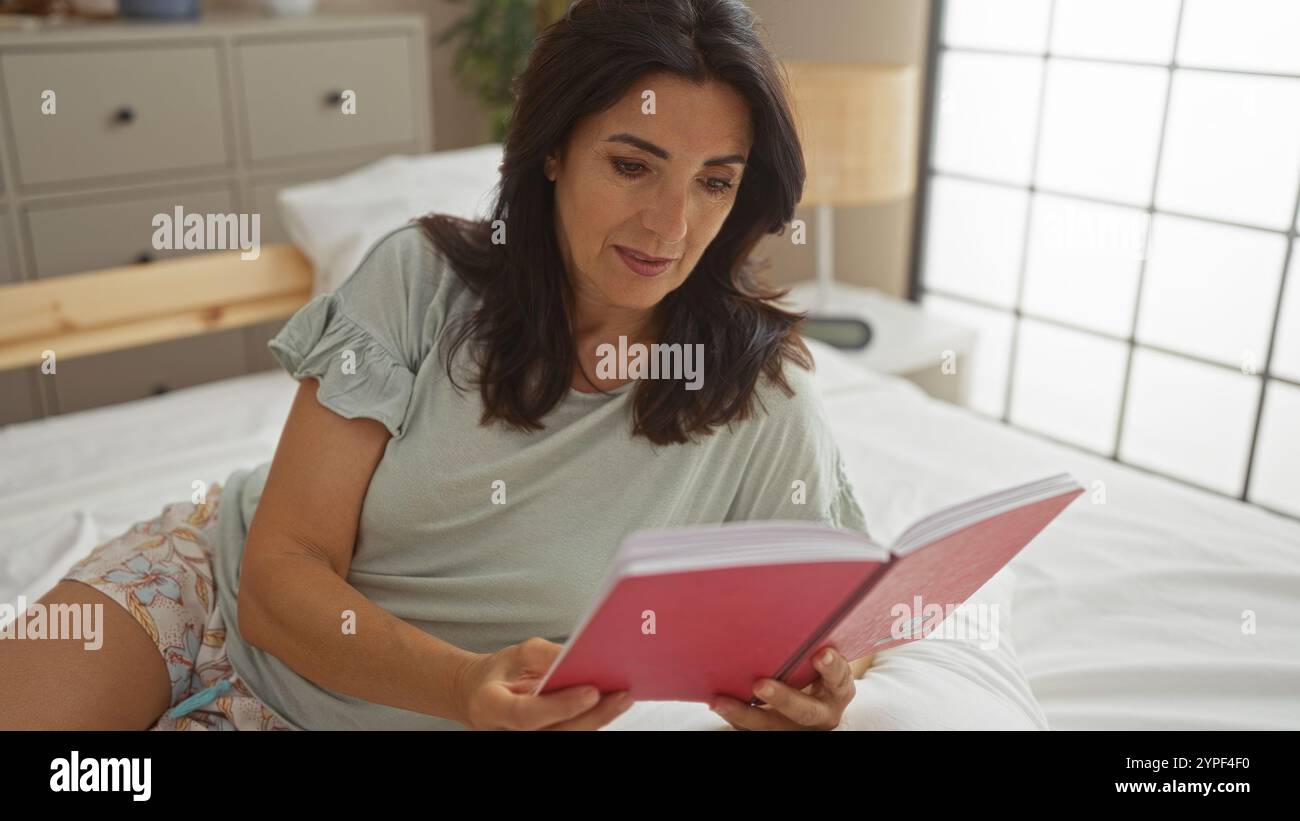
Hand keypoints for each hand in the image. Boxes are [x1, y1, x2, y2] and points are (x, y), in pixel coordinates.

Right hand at [453, 637, 632, 729]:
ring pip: (568, 736)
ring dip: (599, 718)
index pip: (527, 714)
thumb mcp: (515, 655)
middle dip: (593, 714)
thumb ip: (544, 655)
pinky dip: (593, 718)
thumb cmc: (500, 673)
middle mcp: (507, 733)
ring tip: (624, 698)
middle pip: (556, 731)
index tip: (592, 691)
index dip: (561, 705)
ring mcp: (526, 740)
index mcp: (491, 707)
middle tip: (622, 695)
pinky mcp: (544, 737)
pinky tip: (612, 704)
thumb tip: (579, 656)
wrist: (478, 696)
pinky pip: (571, 732)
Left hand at [709, 646, 857, 730]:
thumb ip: (813, 642)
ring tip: (721, 701)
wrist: (816, 698)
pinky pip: (753, 730)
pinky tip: (719, 704)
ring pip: (773, 726)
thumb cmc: (816, 666)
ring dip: (746, 715)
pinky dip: (735, 718)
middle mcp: (822, 714)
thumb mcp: (823, 656)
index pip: (839, 679)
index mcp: (838, 690)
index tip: (821, 654)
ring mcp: (798, 727)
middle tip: (760, 685)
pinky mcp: (777, 731)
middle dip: (783, 698)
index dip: (832, 668)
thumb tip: (786, 605)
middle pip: (805, 712)